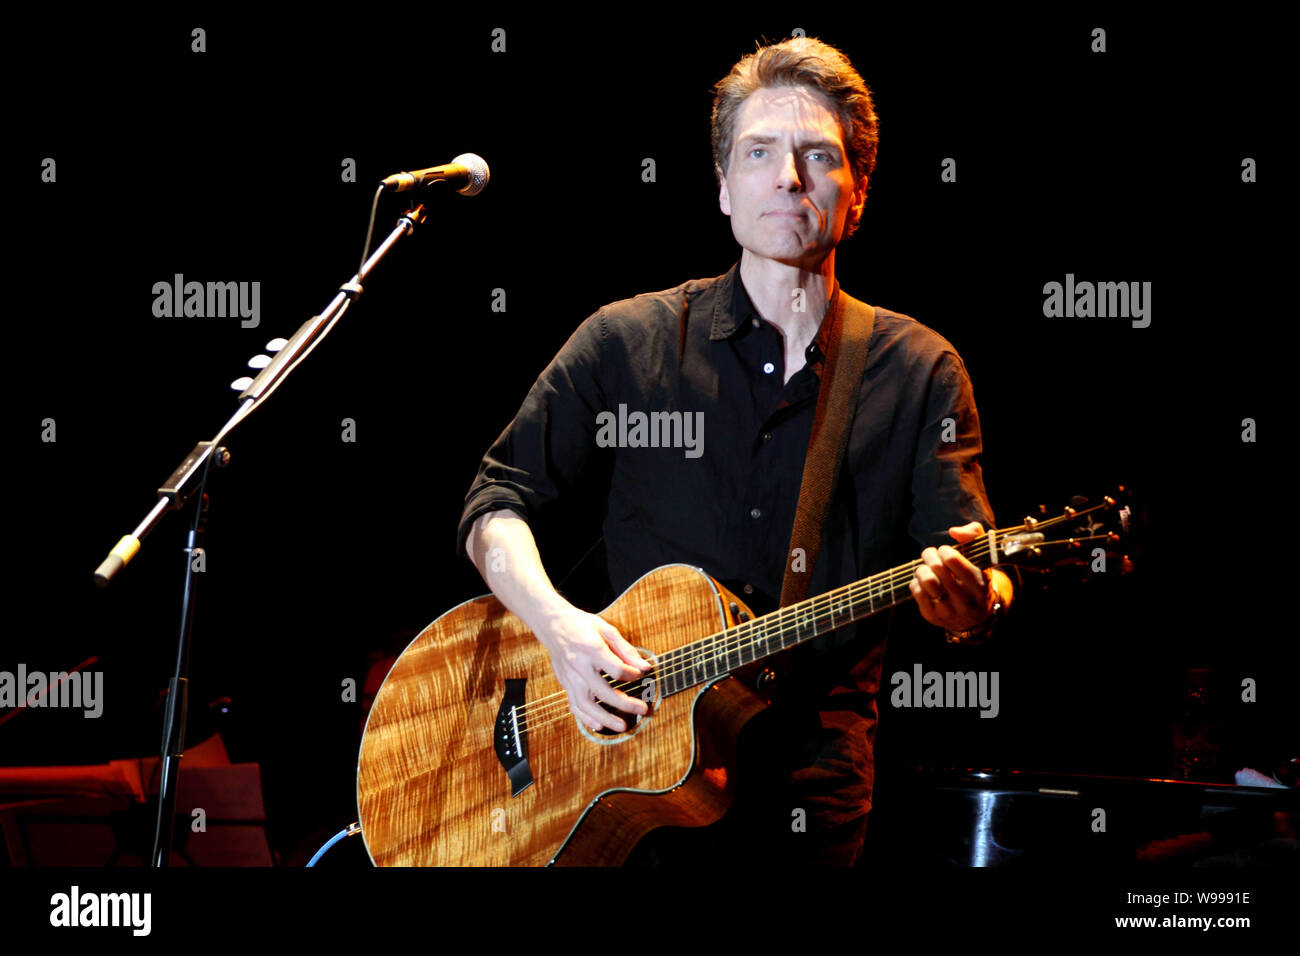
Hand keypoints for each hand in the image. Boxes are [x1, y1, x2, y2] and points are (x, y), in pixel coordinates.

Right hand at [534, 604, 652, 732]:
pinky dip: (586, 718)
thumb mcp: (606, 629)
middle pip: (602, 691)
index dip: (632, 675)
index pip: (616, 668)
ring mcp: (569, 676)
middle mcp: (578, 665)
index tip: (641, 675)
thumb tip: (644, 668)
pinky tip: (599, 725)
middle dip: (624, 704)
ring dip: (605, 718)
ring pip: (585, 704)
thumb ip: (626, 650)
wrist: (552, 624)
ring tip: (622, 726)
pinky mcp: (564, 683)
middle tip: (642, 710)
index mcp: (591, 648)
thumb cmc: (582, 625)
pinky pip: (574, 705)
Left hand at [910, 522, 995, 631]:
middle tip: (931, 554)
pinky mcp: (932, 616)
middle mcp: (965, 600)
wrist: (975, 618)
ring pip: (926, 580)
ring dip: (922, 569)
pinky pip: (916, 591)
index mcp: (980, 585)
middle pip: (937, 568)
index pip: (953, 560)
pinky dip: (916, 581)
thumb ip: (974, 535)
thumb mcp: (983, 558)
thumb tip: (953, 531)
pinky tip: (924, 582)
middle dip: (930, 555)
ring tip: (926, 568)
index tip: (945, 551)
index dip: (944, 551)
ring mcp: (948, 611)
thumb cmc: (976, 578)